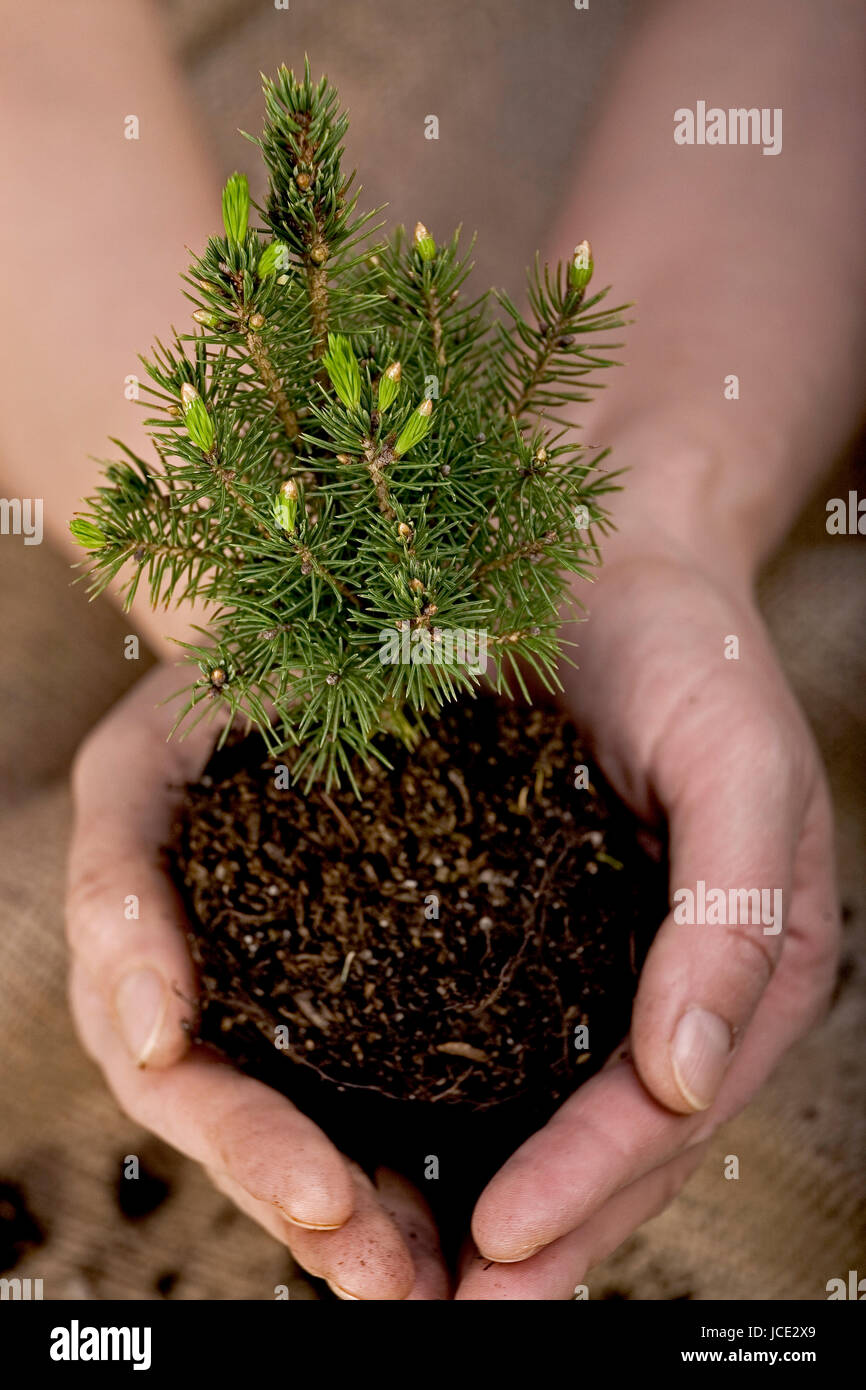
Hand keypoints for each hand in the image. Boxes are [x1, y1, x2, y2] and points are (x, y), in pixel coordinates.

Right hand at [66, 664, 448, 1299]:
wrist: (316, 641)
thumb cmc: (211, 700)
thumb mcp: (136, 769)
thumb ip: (115, 883)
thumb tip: (160, 1038)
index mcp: (174, 973)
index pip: (199, 1092)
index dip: (252, 1149)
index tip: (323, 1189)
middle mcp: (237, 1009)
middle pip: (273, 1145)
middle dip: (330, 1219)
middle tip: (397, 1277)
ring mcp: (310, 1006)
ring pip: (337, 1140)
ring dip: (383, 1219)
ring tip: (443, 1276)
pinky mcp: (388, 986)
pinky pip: (402, 1087)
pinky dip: (435, 1152)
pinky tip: (487, 1198)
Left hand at [457, 550, 839, 1297]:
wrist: (609, 564)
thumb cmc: (692, 658)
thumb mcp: (742, 772)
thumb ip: (731, 927)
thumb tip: (685, 1085)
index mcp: (740, 969)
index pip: (665, 1109)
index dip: (590, 1182)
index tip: (502, 1244)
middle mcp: (668, 989)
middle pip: (605, 1144)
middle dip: (533, 1238)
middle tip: (440, 1317)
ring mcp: (593, 963)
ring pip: (540, 1112)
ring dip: (479, 1202)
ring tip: (402, 1278)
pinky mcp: (515, 924)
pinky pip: (484, 1038)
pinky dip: (441, 1106)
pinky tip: (384, 1153)